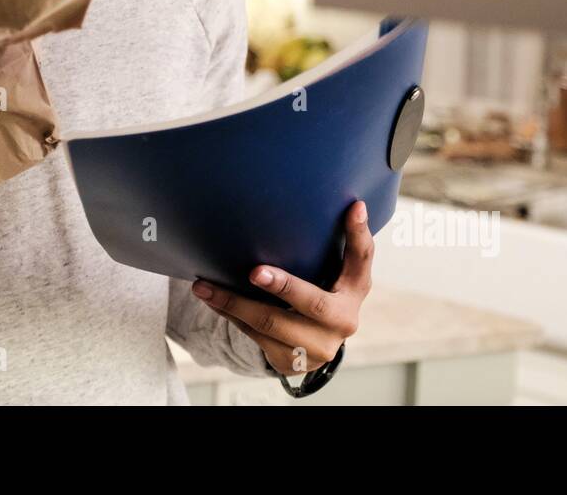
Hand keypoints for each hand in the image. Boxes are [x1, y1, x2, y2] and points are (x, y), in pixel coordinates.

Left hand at [192, 200, 371, 376]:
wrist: (314, 346)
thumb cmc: (322, 293)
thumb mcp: (337, 273)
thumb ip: (340, 244)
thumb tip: (353, 203)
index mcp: (355, 290)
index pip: (362, 259)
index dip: (358, 234)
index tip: (353, 207)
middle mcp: (343, 321)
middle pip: (312, 302)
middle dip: (283, 286)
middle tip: (254, 271)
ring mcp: (318, 347)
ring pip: (271, 324)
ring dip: (233, 303)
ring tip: (204, 286)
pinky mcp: (292, 362)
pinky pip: (254, 336)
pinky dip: (230, 315)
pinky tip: (212, 301)